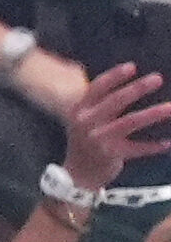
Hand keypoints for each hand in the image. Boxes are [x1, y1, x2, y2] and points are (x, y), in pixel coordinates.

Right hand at [61, 62, 170, 190]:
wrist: (79, 174)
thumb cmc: (87, 140)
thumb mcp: (84, 120)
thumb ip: (99, 103)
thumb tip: (130, 84)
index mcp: (79, 110)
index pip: (97, 88)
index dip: (114, 76)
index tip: (133, 67)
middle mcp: (86, 122)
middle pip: (115, 101)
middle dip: (137, 89)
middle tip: (158, 78)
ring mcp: (98, 139)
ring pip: (129, 122)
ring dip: (152, 114)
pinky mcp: (111, 155)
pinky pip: (137, 148)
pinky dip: (153, 146)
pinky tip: (168, 143)